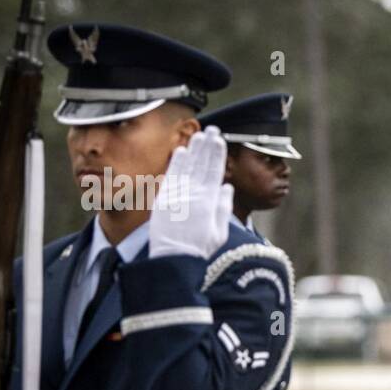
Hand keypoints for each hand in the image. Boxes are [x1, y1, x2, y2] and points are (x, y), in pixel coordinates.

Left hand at [148, 126, 233, 259]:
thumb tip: (226, 187)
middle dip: (208, 145)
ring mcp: (177, 195)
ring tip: (199, 134)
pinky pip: (171, 175)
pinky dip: (176, 162)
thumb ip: (224, 208)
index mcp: (210, 202)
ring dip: (193, 149)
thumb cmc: (199, 249)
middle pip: (202, 164)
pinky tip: (180, 150)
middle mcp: (193, 194)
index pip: (215, 171)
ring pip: (187, 166)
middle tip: (213, 129)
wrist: (173, 259)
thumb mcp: (220, 232)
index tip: (220, 140)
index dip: (218, 154)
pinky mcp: (164, 199)